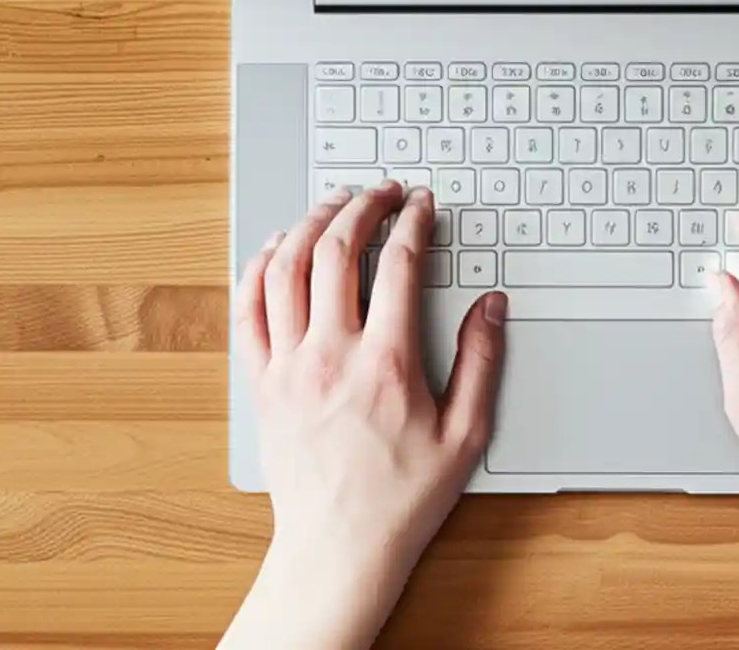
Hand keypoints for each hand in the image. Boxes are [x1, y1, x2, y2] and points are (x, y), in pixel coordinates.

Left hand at [223, 181, 505, 649]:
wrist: (340, 546)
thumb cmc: (402, 497)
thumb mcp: (466, 434)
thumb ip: (482, 361)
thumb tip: (491, 306)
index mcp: (387, 363)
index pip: (397, 264)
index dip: (412, 221)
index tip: (421, 203)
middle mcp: (331, 355)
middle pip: (335, 251)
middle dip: (361, 206)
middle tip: (380, 191)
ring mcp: (288, 366)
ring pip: (285, 269)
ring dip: (309, 224)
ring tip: (332, 204)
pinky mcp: (262, 383)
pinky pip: (247, 309)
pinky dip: (258, 269)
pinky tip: (274, 250)